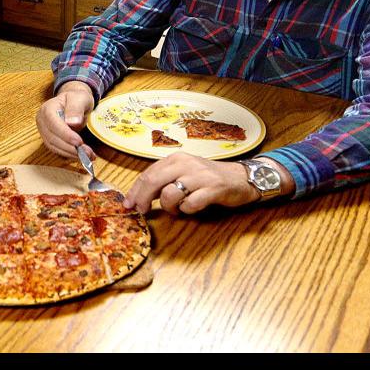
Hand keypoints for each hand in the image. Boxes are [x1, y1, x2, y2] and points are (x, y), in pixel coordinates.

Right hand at [36, 81, 95, 157]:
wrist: (74, 102)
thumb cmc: (77, 98)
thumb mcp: (79, 98)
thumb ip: (76, 108)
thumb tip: (73, 122)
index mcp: (47, 109)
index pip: (53, 124)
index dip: (65, 135)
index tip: (79, 142)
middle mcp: (42, 122)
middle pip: (53, 138)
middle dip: (70, 147)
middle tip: (87, 152)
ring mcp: (45, 132)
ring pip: (55, 147)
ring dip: (71, 153)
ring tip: (87, 155)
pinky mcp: (50, 140)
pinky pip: (58, 150)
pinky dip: (70, 154)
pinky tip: (82, 155)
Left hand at [123, 152, 260, 214]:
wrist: (241, 178)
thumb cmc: (209, 178)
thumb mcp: (184, 172)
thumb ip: (164, 179)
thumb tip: (140, 194)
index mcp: (176, 159)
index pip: (147, 174)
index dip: (135, 191)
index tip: (128, 204)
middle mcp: (186, 164)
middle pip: (153, 181)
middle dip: (143, 198)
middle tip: (142, 211)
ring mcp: (200, 176)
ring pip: (170, 194)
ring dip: (169, 207)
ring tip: (177, 209)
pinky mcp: (213, 189)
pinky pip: (190, 204)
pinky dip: (187, 210)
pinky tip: (192, 208)